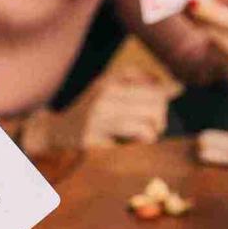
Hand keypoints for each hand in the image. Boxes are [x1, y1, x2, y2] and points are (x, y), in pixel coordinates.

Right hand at [19, 71, 174, 153]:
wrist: (50, 135)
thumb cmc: (86, 116)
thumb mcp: (107, 92)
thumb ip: (139, 85)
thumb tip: (177, 88)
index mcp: (108, 82)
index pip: (155, 86)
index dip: (163, 100)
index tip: (155, 111)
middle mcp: (103, 97)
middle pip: (156, 103)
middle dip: (159, 119)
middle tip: (150, 128)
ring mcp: (98, 119)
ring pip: (150, 120)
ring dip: (152, 133)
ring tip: (140, 138)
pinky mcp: (95, 141)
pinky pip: (138, 138)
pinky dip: (141, 144)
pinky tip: (129, 146)